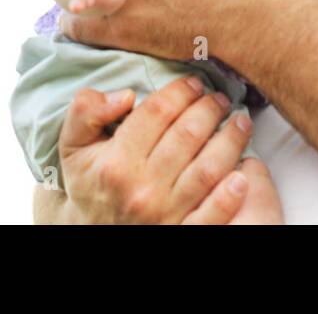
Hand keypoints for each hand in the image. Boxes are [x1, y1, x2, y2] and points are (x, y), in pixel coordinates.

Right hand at [52, 76, 254, 223]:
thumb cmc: (90, 182)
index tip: (195, 83)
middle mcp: (141, 189)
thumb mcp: (73, 144)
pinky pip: (213, 215)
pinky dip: (230, 195)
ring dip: (231, 140)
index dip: (180, 92)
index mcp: (116, 163)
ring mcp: (164, 215)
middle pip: (187, 135)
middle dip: (210, 109)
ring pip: (208, 169)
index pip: (157, 113)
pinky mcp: (181, 234)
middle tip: (220, 99)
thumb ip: (86, 111)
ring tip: (240, 122)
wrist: (90, 233)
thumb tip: (125, 96)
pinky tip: (243, 175)